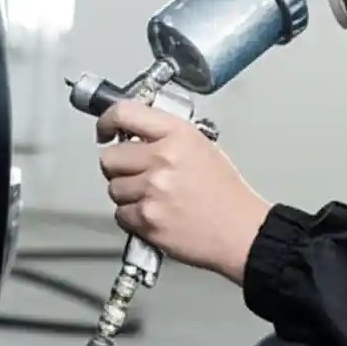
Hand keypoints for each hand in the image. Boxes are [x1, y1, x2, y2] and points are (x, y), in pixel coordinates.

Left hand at [97, 99, 271, 284]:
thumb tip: (132, 132)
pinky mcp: (148, 219)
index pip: (125, 113)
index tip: (105, 130)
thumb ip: (164, 135)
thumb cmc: (225, 193)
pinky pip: (121, 214)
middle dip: (118, 166)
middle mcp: (163, 158)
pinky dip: (133, 217)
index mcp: (177, 135)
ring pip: (113, 188)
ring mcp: (154, 190)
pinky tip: (155, 213)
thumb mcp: (200, 146)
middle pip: (110, 157)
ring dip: (126, 194)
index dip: (107, 121)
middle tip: (136, 173)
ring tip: (154, 197)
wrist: (241, 232)